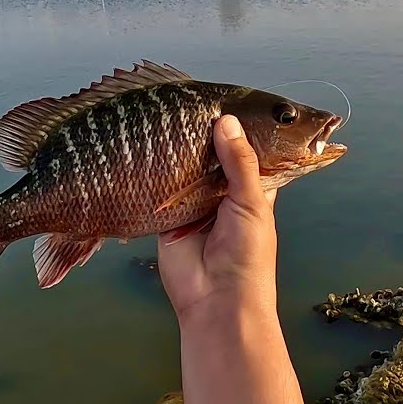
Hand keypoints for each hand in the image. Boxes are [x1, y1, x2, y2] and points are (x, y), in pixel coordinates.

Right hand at [158, 115, 278, 324]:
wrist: (217, 302)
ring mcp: (195, 204)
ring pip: (186, 169)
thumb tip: (226, 122)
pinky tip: (149, 150)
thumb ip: (239, 161)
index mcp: (253, 188)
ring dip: (179, 153)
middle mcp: (223, 193)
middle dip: (203, 137)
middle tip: (191, 107)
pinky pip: (161, 189)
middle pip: (212, 155)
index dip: (241, 128)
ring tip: (169, 121)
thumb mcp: (252, 201)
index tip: (227, 101)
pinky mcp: (168, 216)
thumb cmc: (248, 257)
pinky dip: (156, 175)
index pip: (248, 150)